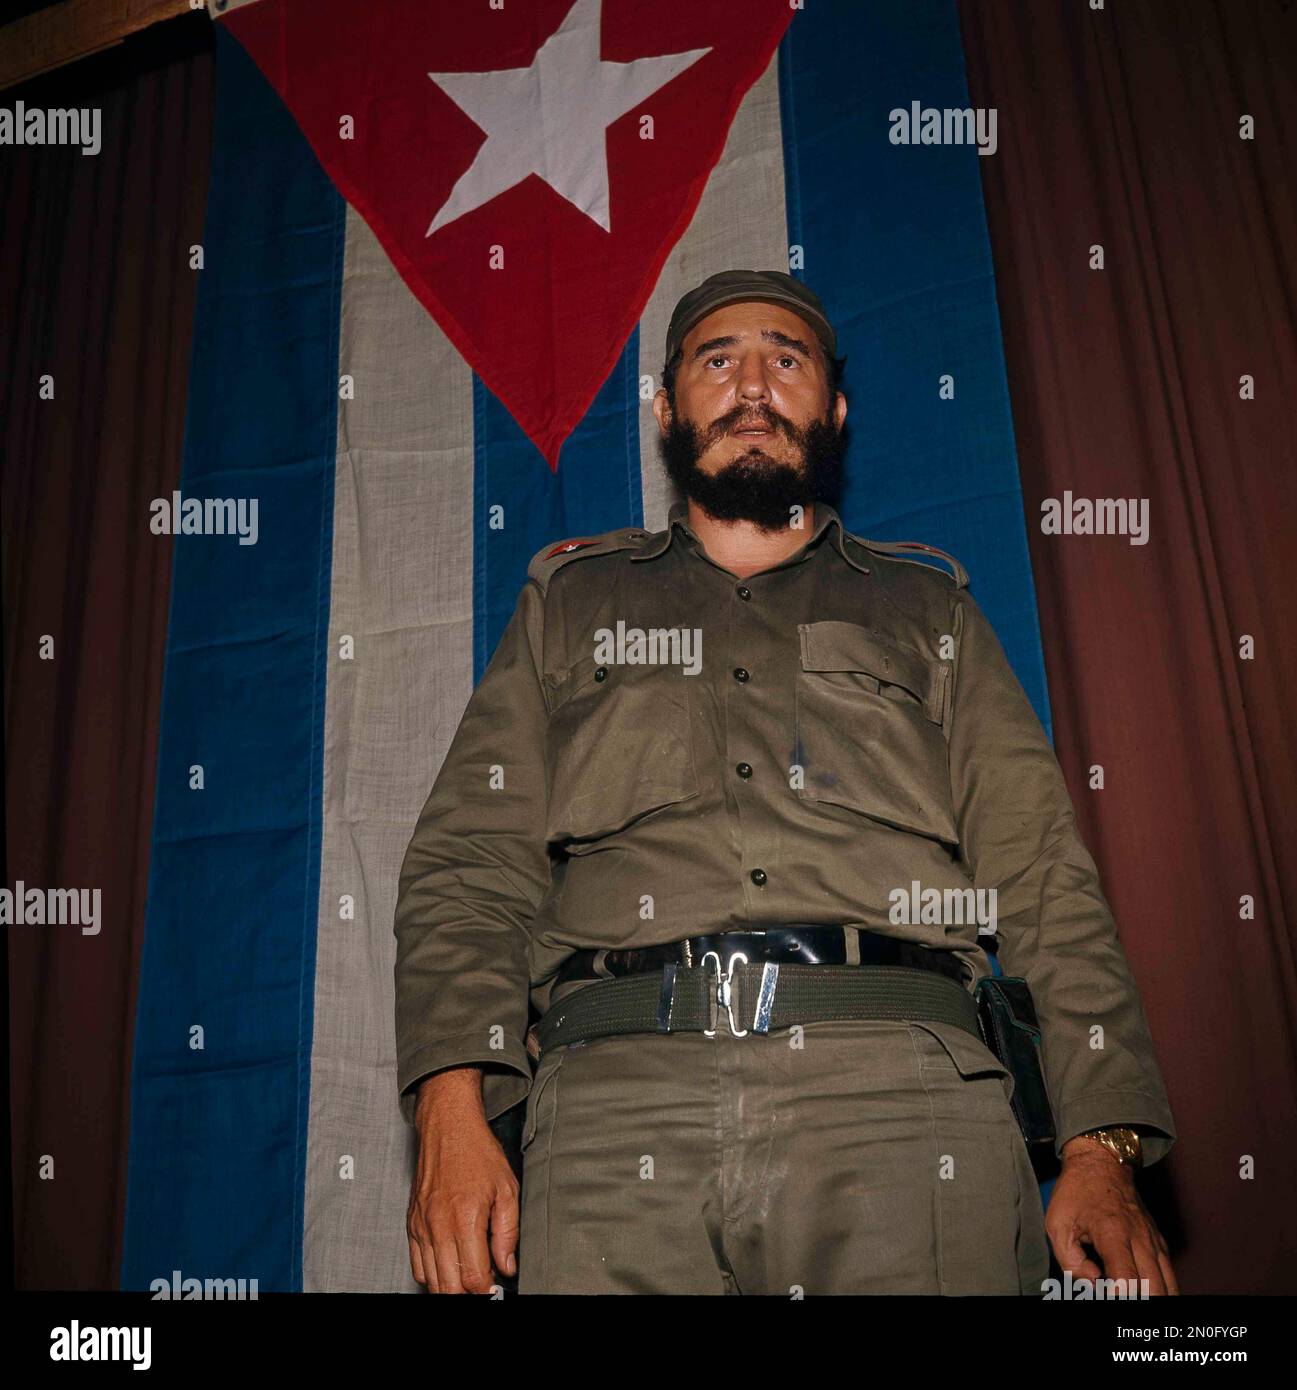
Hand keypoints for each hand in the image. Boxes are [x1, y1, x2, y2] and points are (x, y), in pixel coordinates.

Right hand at [406, 1067, 519, 1293]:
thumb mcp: (507, 1189)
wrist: (448, 1126)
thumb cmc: (477, 1152)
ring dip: (450, 1286)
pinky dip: (432, 1274)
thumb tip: (506, 1265)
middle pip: (448, 1287)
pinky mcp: (412, 1223)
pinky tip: (448, 1266)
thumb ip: (508, 1232)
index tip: (495, 1286)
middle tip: (482, 1283)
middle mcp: (438, 1225)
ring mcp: (422, 1225)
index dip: (486, 1289)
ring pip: (431, 1280)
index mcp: (465, 1217)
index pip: (473, 1277)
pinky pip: (417, 1264)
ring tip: (467, 1275)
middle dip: (467, 1292)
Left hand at [1046, 1139, 1177, 1294]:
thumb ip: (1071, 1262)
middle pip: (1155, 1288)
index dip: (1120, 1295)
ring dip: (1157, 1297)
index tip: (1109, 1295)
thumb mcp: (1058, 1225)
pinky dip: (1162, 1288)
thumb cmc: (1076, 1193)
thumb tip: (1094, 1285)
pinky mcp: (1160, 1243)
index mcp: (1113, 1233)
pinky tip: (1146, 1291)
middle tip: (1119, 1296)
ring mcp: (1154, 1242)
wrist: (1101, 1162)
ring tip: (1135, 1297)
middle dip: (1142, 1301)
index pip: (1127, 1278)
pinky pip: (1169, 1274)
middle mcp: (1140, 1239)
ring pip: (1169, 1285)